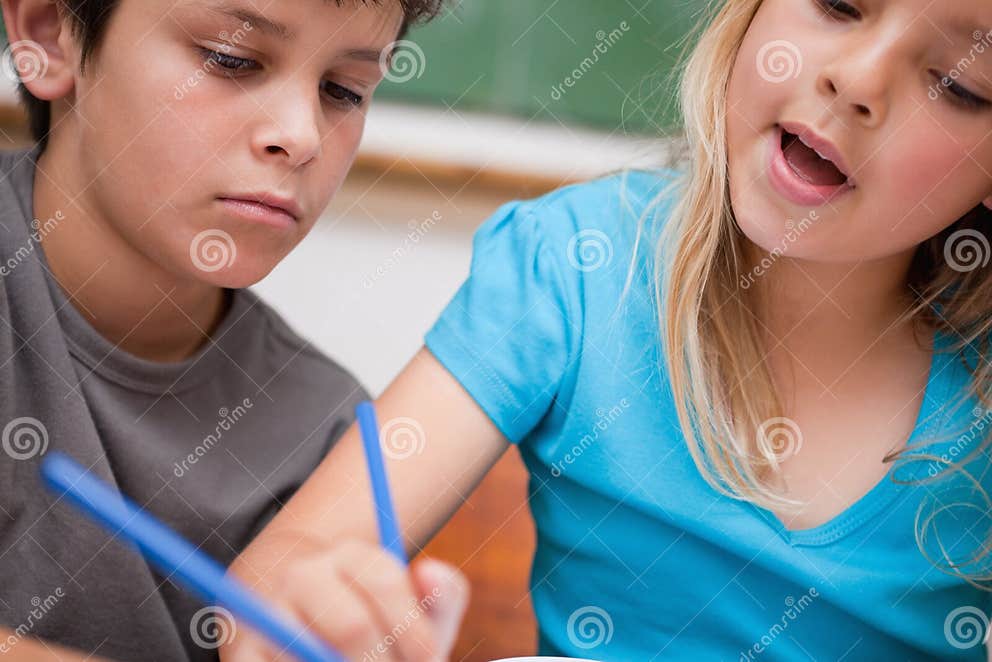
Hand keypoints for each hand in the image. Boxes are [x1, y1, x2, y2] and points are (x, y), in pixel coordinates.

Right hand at [219, 534, 468, 661]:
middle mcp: (304, 573)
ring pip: (313, 652)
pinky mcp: (239, 652)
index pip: (388, 585)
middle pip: (353, 628)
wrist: (282, 610)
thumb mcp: (411, 606)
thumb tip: (427, 571)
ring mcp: (263, 609)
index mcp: (351, 555)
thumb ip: (441, 594)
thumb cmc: (371, 622)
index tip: (429, 660)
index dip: (415, 634)